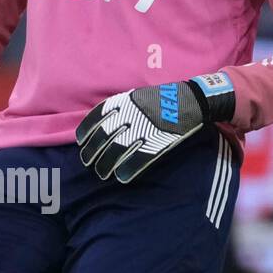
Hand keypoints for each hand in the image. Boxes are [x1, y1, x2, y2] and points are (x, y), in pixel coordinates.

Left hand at [76, 72, 234, 182]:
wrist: (191, 99)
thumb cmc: (162, 99)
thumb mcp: (137, 96)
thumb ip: (121, 108)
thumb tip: (102, 122)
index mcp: (125, 102)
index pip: (97, 117)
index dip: (86, 131)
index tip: (80, 142)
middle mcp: (130, 114)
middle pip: (103, 136)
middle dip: (92, 151)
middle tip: (87, 162)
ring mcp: (143, 129)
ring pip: (117, 149)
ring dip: (106, 164)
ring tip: (101, 173)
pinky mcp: (156, 141)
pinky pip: (138, 158)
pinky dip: (127, 169)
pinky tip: (120, 177)